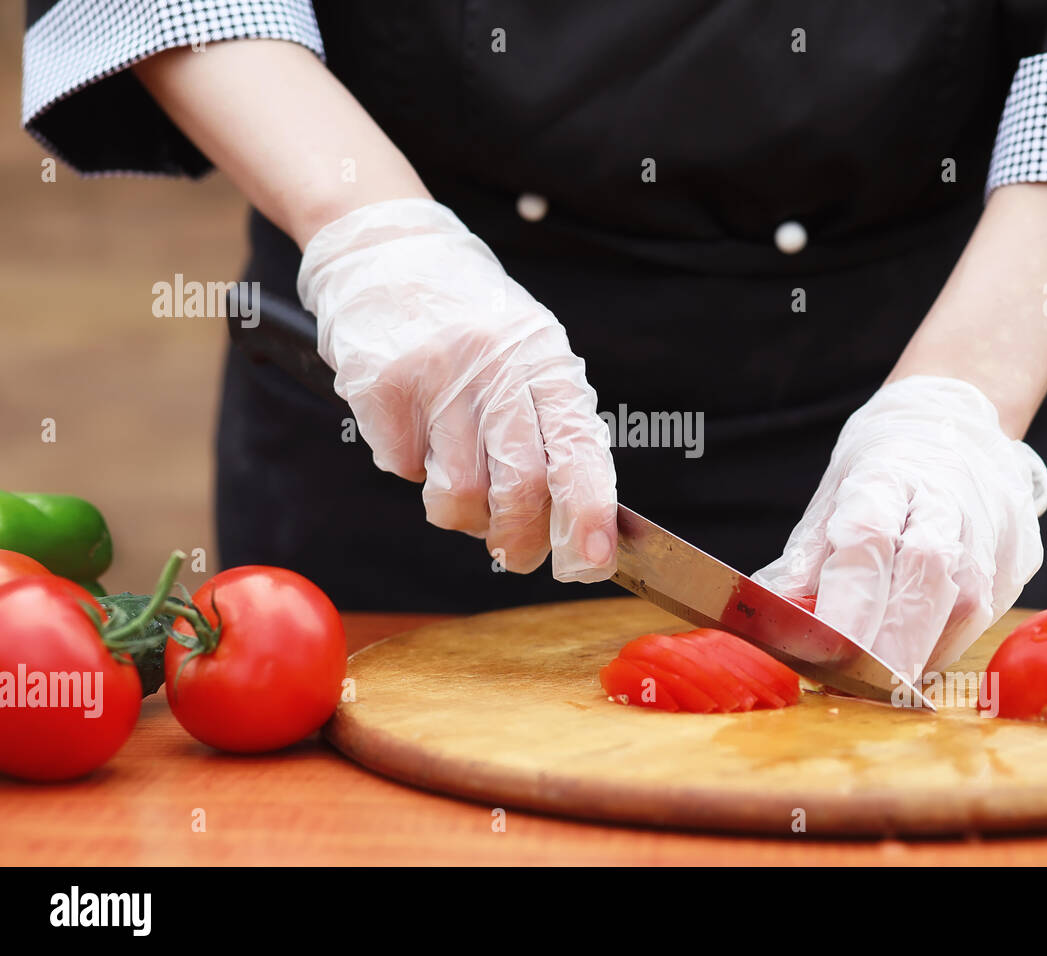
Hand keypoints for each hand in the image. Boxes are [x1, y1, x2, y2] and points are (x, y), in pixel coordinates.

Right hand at [297, 198, 616, 581]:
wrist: (388, 249)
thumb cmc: (471, 319)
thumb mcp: (530, 355)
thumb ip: (550, 426)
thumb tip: (569, 523)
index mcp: (546, 361)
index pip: (578, 448)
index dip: (589, 512)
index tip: (593, 561)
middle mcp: (497, 365)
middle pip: (521, 484)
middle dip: (520, 538)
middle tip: (516, 555)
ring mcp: (438, 374)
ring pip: (458, 492)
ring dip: (460, 512)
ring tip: (458, 486)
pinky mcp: (382, 386)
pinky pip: (402, 468)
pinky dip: (410, 467)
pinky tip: (414, 428)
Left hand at [752, 376, 1046, 679]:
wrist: (958, 425)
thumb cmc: (885, 468)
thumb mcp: (833, 494)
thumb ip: (807, 557)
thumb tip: (773, 613)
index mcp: (890, 474)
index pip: (869, 535)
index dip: (849, 598)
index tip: (825, 648)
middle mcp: (948, 499)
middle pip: (926, 574)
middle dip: (893, 641)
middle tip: (857, 685)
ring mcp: (992, 527)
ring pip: (963, 603)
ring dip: (919, 652)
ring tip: (879, 680)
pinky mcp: (1018, 557)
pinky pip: (983, 614)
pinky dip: (944, 644)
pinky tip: (915, 659)